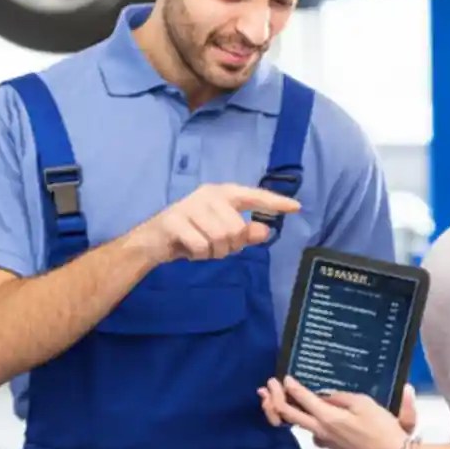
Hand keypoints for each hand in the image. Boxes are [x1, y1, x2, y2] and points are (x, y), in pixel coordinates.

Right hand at [136, 183, 300, 263]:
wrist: (152, 241)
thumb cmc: (191, 234)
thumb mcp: (221, 235)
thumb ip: (245, 234)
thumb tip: (266, 230)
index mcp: (222, 193)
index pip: (253, 196)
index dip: (274, 202)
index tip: (297, 207)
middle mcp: (208, 194)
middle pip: (237, 229)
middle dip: (229, 246)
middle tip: (213, 247)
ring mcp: (191, 206)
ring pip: (220, 238)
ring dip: (213, 252)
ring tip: (201, 247)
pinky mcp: (175, 220)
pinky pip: (202, 246)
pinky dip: (198, 255)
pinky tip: (189, 250)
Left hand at [258, 379, 416, 437]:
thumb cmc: (381, 425)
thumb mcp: (362, 402)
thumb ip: (339, 396)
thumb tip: (324, 394)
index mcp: (328, 417)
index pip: (302, 400)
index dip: (290, 387)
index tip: (284, 376)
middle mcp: (321, 430)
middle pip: (290, 416)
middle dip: (275, 399)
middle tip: (267, 386)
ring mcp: (326, 440)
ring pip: (298, 425)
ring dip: (285, 411)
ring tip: (276, 398)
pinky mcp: (332, 444)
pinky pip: (312, 432)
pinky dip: (302, 422)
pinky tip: (306, 415)